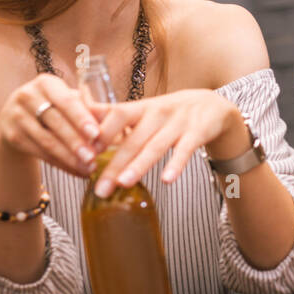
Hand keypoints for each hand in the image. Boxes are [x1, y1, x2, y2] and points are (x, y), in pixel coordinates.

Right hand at [0, 73, 101, 175]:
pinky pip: (39, 152)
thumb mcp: (68, 102)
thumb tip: (113, 117)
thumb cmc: (55, 108)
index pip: (66, 101)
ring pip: (46, 140)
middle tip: (94, 157)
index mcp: (46, 83)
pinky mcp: (10, 135)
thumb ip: (89, 108)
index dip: (81, 118)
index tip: (96, 134)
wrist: (16, 120)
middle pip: (55, 122)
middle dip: (76, 141)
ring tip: (88, 167)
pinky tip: (76, 171)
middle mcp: (27, 95)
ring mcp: (15, 116)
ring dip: (69, 157)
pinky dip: (60, 164)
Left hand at [90, 89, 245, 197]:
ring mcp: (178, 122)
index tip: (83, 153)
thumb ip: (114, 116)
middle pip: (133, 139)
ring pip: (156, 146)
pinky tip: (167, 179)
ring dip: (139, 164)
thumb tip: (80, 116)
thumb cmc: (171, 112)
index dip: (101, 132)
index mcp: (142, 108)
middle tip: (100, 188)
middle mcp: (158, 113)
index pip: (117, 115)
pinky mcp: (198, 132)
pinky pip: (186, 150)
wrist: (213, 105)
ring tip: (123, 183)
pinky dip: (176, 164)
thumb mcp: (144, 109)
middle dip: (115, 164)